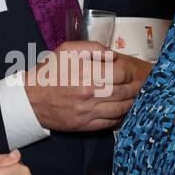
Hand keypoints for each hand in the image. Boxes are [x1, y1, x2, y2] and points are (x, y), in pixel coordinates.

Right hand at [23, 41, 151, 132]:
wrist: (30, 100)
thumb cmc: (49, 72)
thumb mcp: (67, 50)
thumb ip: (93, 48)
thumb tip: (114, 56)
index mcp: (86, 73)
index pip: (120, 73)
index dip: (130, 72)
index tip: (134, 72)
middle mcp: (89, 94)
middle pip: (124, 92)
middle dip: (137, 87)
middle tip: (143, 85)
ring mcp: (88, 112)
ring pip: (120, 109)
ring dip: (132, 102)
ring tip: (137, 97)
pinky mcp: (85, 125)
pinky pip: (110, 122)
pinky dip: (121, 116)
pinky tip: (124, 110)